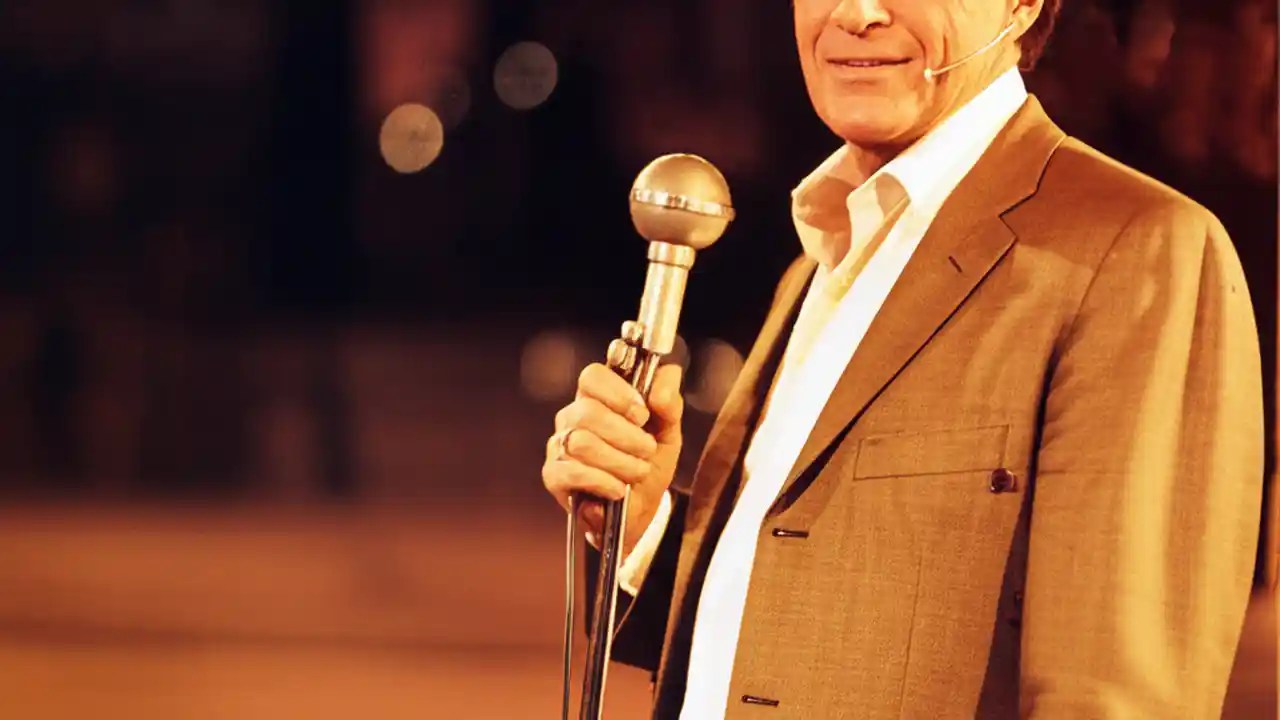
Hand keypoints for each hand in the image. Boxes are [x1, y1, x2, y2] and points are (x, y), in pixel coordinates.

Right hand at [543, 362, 683, 554]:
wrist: (639, 509)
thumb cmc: (648, 462)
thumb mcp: (669, 432)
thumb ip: (670, 405)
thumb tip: (660, 393)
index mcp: (598, 397)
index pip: (593, 376)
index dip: (618, 392)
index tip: (642, 415)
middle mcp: (573, 416)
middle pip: (588, 412)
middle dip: (626, 435)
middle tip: (647, 450)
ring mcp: (560, 444)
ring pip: (581, 442)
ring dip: (618, 461)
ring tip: (637, 472)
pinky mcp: (553, 475)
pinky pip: (570, 471)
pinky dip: (601, 481)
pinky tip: (617, 488)